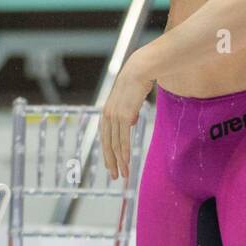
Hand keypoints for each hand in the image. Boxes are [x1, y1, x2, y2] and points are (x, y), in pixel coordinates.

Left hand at [101, 50, 154, 180]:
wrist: (139, 69)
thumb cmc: (137, 81)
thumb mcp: (129, 99)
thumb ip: (128, 112)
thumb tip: (131, 123)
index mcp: (107, 112)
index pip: (106, 137)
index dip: (108, 151)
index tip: (111, 163)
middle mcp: (108, 116)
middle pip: (107, 144)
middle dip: (110, 161)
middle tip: (114, 176)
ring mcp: (115, 117)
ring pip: (115, 145)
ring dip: (119, 161)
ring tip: (123, 174)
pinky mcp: (124, 116)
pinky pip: (123, 139)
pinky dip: (124, 152)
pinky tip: (126, 162)